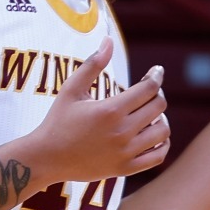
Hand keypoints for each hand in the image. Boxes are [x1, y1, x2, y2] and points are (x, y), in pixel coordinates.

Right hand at [22, 39, 170, 183]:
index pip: (149, 88)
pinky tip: (154, 136)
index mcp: (110, 110)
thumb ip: (92, 64)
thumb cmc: (57, 121)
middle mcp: (121, 131)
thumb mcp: (71, 90)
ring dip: (160, 118)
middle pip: (159, 106)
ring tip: (150, 114)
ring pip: (163, 131)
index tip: (156, 71)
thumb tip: (108, 40)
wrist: (46, 158)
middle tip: (149, 91)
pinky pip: (158, 156)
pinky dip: (162, 144)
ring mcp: (125, 152)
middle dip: (157, 94)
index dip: (156, 75)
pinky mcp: (125, 168)